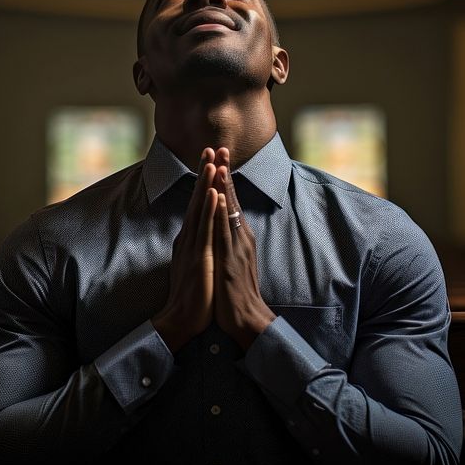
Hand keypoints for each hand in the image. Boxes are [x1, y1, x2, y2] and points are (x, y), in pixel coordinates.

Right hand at [152, 148, 218, 352]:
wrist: (181, 319)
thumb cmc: (192, 294)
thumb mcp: (196, 263)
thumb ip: (197, 246)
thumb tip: (199, 233)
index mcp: (191, 238)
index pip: (198, 204)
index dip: (205, 182)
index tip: (211, 160)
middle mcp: (189, 237)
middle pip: (197, 199)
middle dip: (205, 173)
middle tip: (209, 148)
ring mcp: (193, 245)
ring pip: (201, 208)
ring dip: (207, 184)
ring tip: (212, 162)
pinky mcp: (199, 256)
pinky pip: (205, 228)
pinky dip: (209, 209)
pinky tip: (214, 194)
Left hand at [212, 148, 274, 350]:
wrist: (246, 318)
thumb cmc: (236, 292)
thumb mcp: (232, 259)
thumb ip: (229, 240)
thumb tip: (225, 225)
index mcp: (238, 236)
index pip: (230, 201)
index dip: (224, 178)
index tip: (218, 156)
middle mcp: (240, 236)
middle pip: (231, 198)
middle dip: (225, 172)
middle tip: (221, 146)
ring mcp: (236, 246)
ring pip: (229, 210)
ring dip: (224, 186)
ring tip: (220, 163)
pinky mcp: (230, 258)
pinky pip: (225, 231)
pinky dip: (222, 212)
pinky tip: (219, 198)